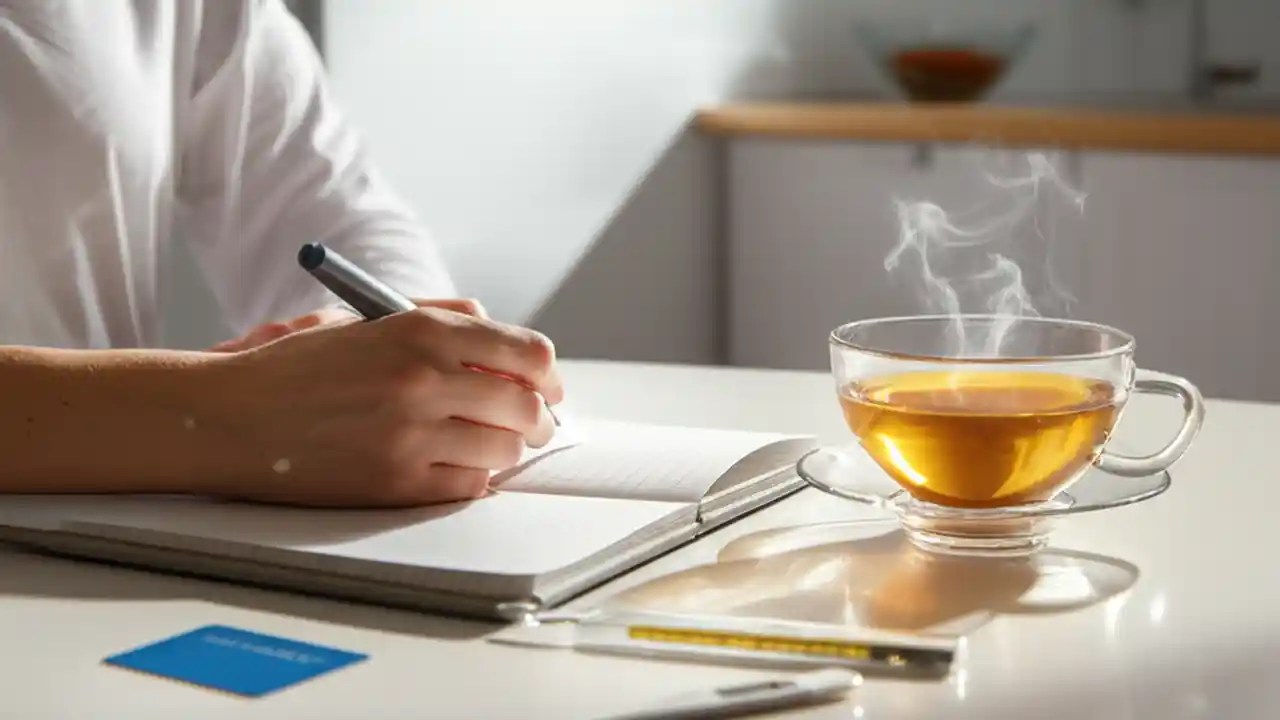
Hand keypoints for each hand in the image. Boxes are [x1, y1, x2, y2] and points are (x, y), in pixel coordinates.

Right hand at [203, 305, 562, 507]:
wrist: (227, 417)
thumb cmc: (296, 368)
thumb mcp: (365, 321)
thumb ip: (436, 319)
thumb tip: (496, 327)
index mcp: (420, 331)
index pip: (526, 353)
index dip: (547, 374)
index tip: (547, 387)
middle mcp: (422, 379)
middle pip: (525, 406)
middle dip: (535, 419)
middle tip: (528, 425)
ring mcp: (410, 434)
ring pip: (503, 449)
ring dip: (503, 449)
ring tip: (485, 445)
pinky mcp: (395, 483)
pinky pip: (468, 486)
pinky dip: (471, 479)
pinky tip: (453, 467)